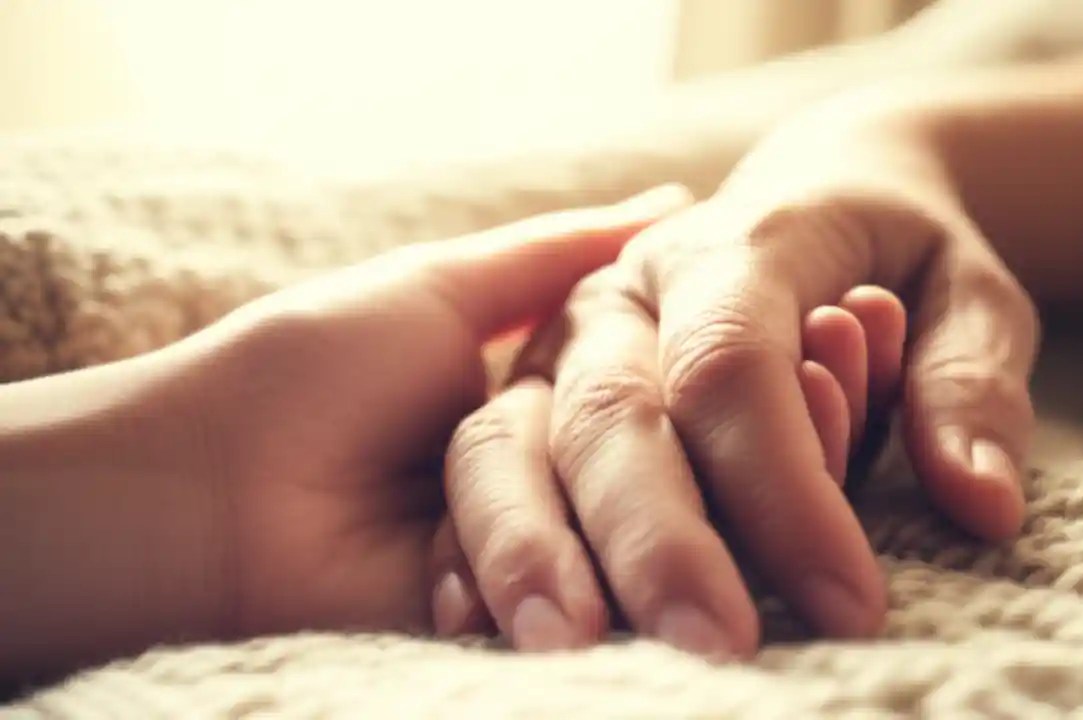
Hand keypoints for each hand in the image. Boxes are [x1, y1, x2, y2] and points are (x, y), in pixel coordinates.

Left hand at [147, 187, 691, 638]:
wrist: (212, 496)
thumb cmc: (314, 369)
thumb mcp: (442, 287)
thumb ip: (558, 253)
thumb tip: (679, 201)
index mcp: (544, 384)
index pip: (651, 385)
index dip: (679, 383)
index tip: (714, 375)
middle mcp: (550, 463)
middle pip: (644, 468)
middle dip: (627, 474)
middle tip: (574, 457)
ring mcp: (530, 544)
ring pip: (607, 537)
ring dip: (546, 531)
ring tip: (449, 519)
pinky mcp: (503, 616)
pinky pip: (559, 601)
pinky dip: (521, 585)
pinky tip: (471, 580)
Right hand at [442, 109, 1037, 656]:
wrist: (815, 188)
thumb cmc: (894, 255)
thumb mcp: (970, 293)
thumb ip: (970, 385)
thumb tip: (982, 505)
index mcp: (737, 242)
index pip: (736, 368)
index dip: (786, 492)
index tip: (852, 606)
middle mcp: (626, 289)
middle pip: (614, 412)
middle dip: (659, 540)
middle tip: (719, 651)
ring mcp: (560, 340)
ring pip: (515, 437)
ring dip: (533, 547)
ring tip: (568, 653)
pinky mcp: (525, 391)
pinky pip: (475, 465)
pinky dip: (474, 541)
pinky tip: (477, 617)